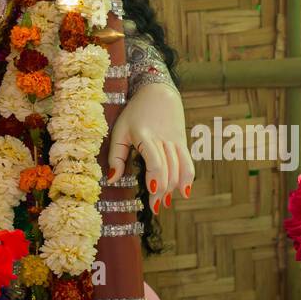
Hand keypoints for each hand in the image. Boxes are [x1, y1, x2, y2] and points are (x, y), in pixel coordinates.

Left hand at [106, 81, 193, 214]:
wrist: (158, 91)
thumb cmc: (134, 112)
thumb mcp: (119, 130)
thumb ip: (116, 155)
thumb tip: (111, 179)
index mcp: (145, 136)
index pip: (156, 161)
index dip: (156, 178)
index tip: (152, 193)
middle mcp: (163, 139)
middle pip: (168, 170)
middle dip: (162, 191)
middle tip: (154, 207)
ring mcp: (175, 141)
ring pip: (180, 168)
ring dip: (174, 188)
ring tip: (164, 203)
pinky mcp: (182, 142)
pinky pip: (189, 162)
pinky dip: (188, 178)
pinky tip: (184, 192)